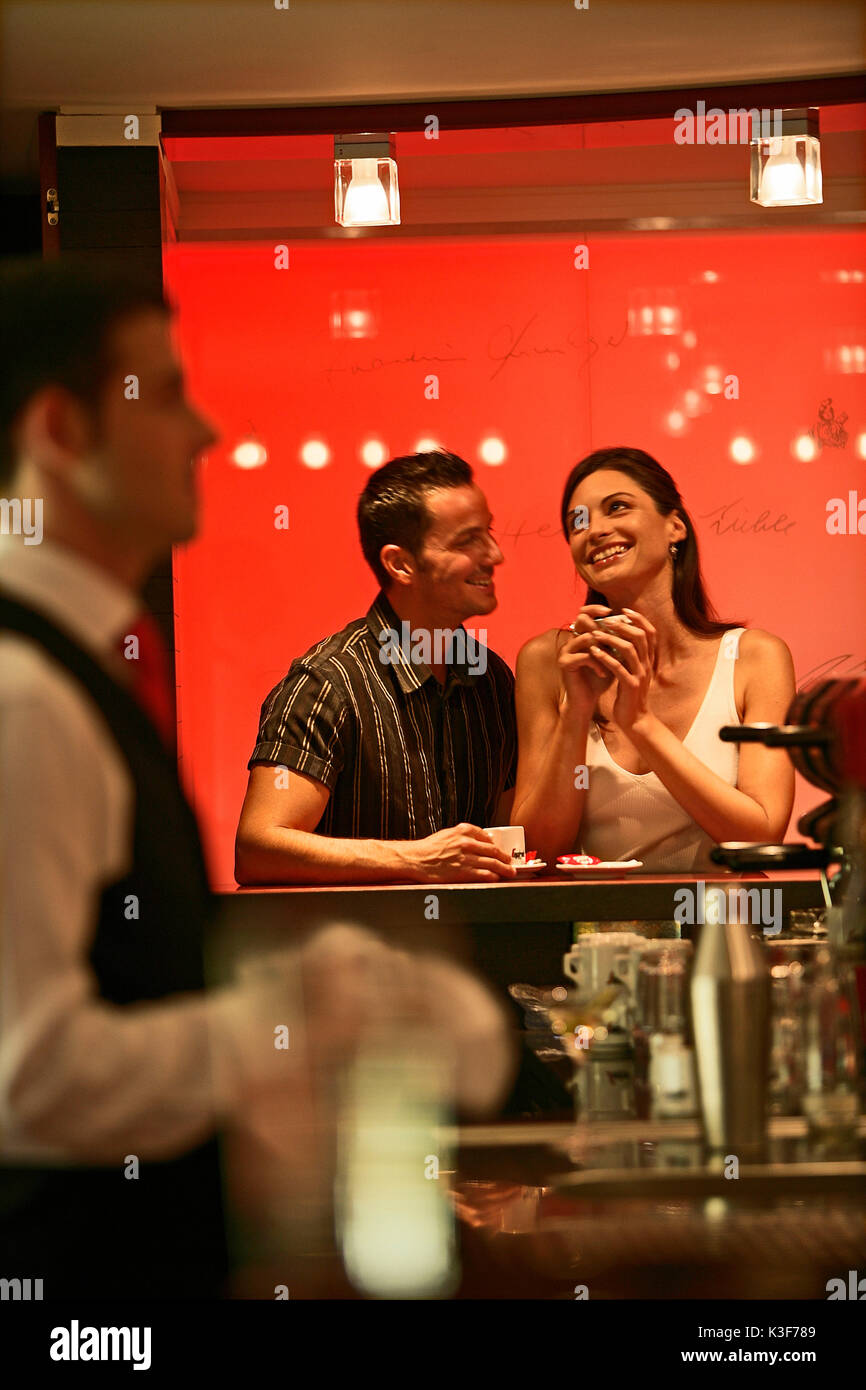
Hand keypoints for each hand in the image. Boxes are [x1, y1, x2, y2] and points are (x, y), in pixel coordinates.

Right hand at [404, 824, 516, 882]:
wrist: (416, 859)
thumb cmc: (428, 848)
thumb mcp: (447, 834)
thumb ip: (463, 836)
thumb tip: (478, 840)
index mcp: (463, 831)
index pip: (486, 836)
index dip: (496, 844)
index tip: (499, 850)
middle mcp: (467, 843)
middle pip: (493, 850)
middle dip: (505, 857)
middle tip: (510, 861)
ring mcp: (467, 858)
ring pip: (493, 863)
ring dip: (505, 868)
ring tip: (510, 872)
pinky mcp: (464, 872)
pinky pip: (485, 874)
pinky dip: (494, 876)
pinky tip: (497, 878)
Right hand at [556, 604, 615, 715]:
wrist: (587, 701)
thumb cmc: (601, 678)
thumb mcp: (612, 656)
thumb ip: (618, 641)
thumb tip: (634, 624)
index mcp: (580, 635)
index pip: (584, 612)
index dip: (596, 608)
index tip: (612, 611)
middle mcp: (570, 640)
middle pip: (581, 619)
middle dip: (601, 627)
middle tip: (614, 637)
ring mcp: (565, 650)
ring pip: (586, 638)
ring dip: (603, 649)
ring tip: (613, 660)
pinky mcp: (564, 663)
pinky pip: (584, 656)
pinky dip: (598, 664)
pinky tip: (604, 674)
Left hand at [587, 607, 656, 731]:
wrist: (635, 720)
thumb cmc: (630, 694)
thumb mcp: (633, 672)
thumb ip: (630, 656)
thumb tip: (620, 637)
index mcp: (648, 660)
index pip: (650, 633)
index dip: (639, 619)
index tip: (624, 610)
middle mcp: (647, 665)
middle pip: (640, 636)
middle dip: (623, 625)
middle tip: (607, 620)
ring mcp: (640, 675)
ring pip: (629, 649)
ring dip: (611, 639)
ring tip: (596, 634)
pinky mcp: (630, 686)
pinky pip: (618, 668)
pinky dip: (606, 657)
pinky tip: (594, 652)